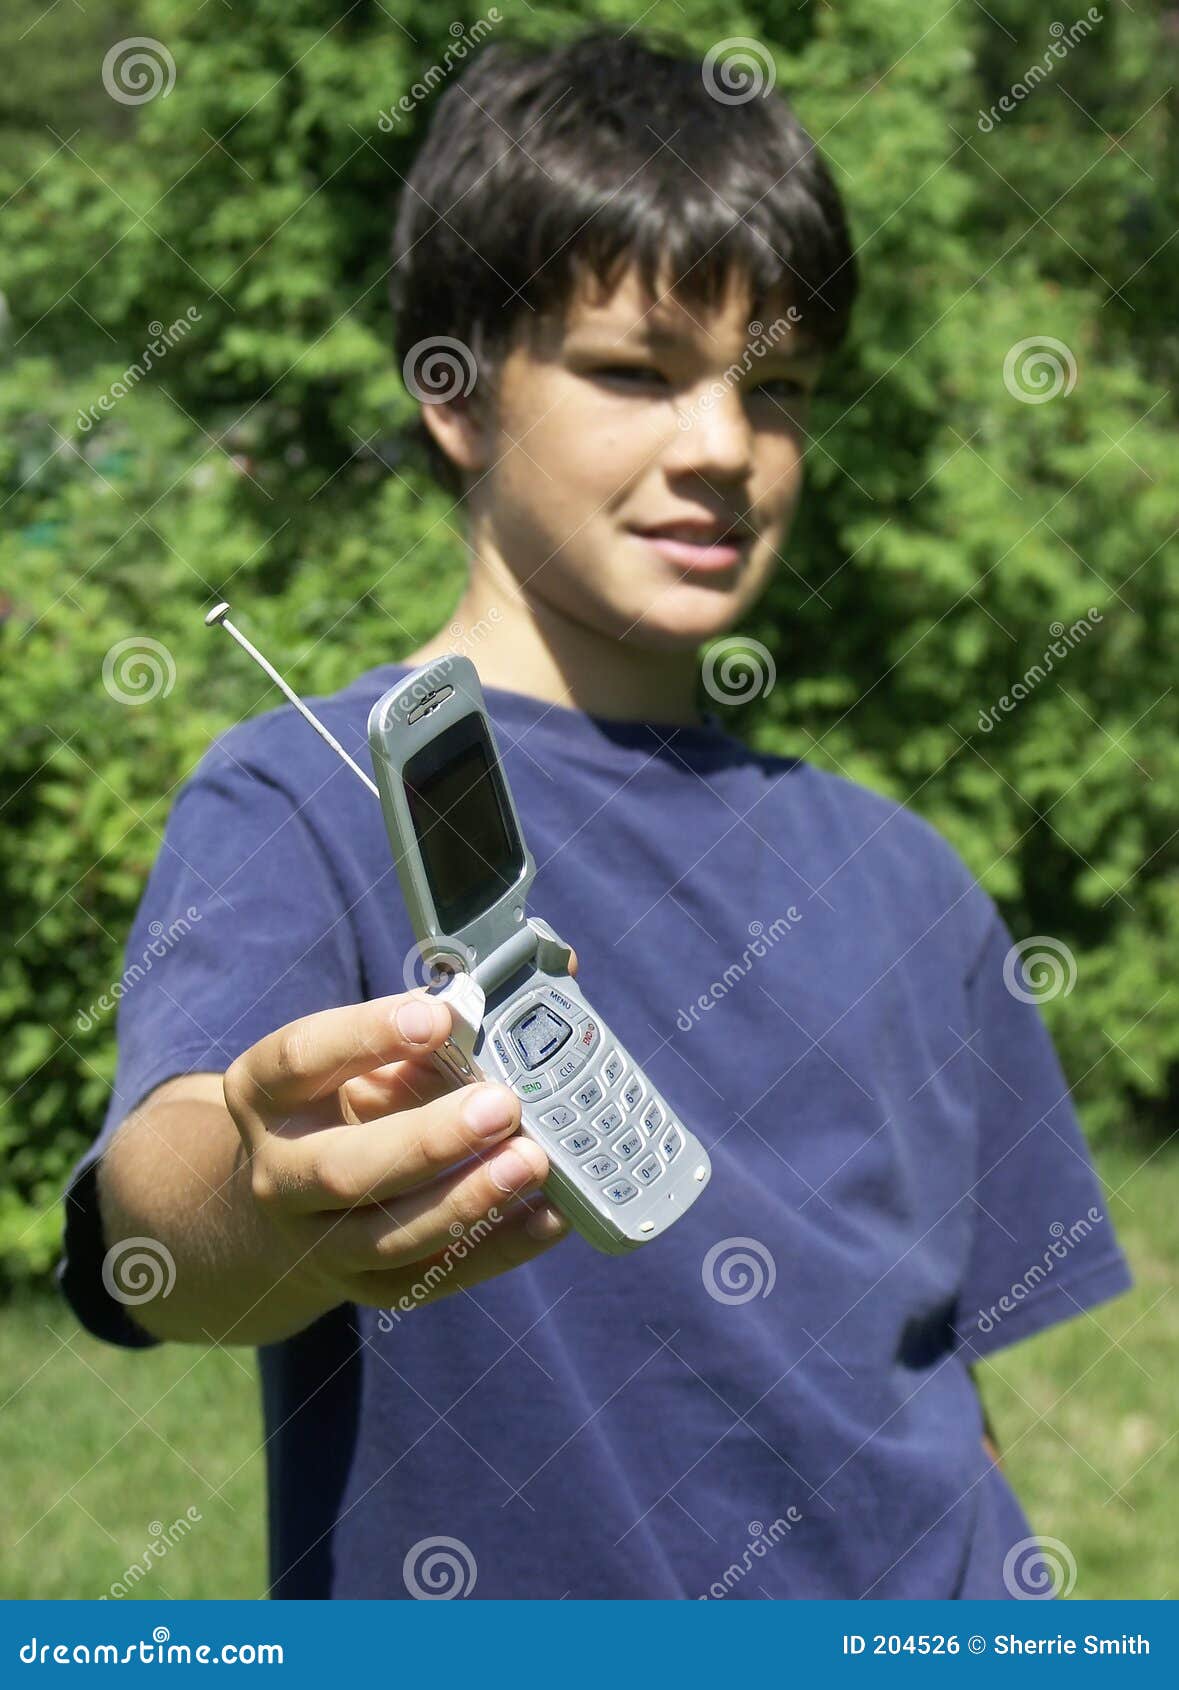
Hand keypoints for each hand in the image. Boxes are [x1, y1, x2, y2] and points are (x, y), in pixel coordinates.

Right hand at [222, 968, 577, 1313]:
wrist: (292, 1204)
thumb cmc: (347, 1099)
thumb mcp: (365, 1050)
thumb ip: (432, 1018)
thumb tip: (539, 973)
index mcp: (266, 1093)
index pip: (301, 1059)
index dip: (367, 1035)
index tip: (438, 1016)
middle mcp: (279, 1174)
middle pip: (345, 1169)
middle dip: (430, 1140)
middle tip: (502, 1105)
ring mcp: (319, 1243)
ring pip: (389, 1237)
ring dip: (469, 1199)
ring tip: (533, 1160)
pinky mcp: (368, 1288)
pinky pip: (435, 1277)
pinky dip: (499, 1249)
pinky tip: (550, 1214)